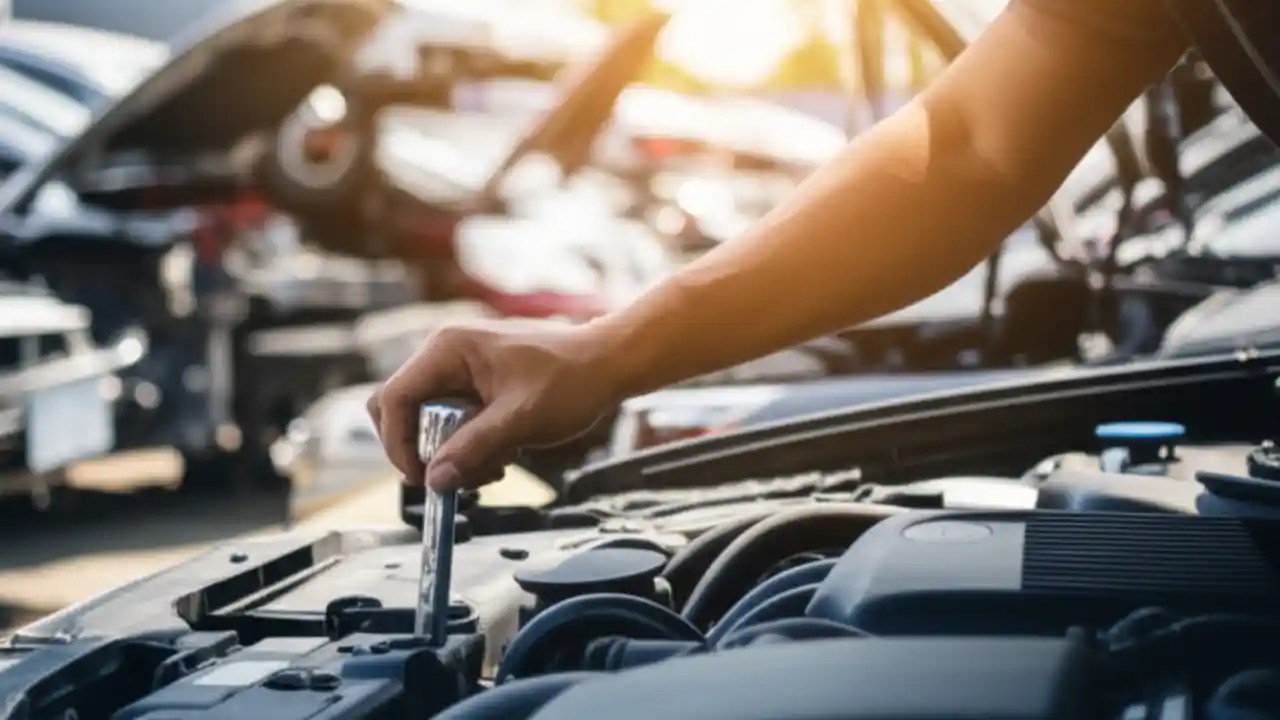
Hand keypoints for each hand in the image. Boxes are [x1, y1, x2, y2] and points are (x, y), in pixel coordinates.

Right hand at [367, 320, 620, 490]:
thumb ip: (473, 449)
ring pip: (430, 424)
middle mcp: (446, 355)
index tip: (422, 478)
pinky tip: (504, 455)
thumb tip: (434, 480)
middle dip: (428, 451)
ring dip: (455, 454)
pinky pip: (455, 424)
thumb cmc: (572, 379)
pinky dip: (472, 446)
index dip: (399, 444)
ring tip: (496, 465)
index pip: (394, 399)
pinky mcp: (476, 387)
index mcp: (448, 349)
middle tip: (458, 477)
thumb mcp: (519, 420)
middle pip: (405, 412)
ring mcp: (460, 370)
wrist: (609, 364)